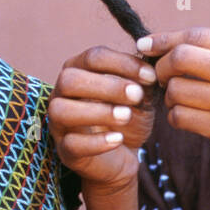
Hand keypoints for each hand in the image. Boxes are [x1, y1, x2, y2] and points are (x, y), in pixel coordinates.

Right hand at [50, 45, 156, 195]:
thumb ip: (142, 80)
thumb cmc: (128, 115)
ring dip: (97, 111)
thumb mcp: (140, 95)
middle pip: (69, 80)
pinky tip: (118, 139)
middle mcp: (61, 93)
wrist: (126, 152)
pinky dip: (96, 142)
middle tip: (136, 95)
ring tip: (126, 115)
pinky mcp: (66, 151)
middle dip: (106, 86)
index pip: (92, 57)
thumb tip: (150, 68)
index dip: (122, 63)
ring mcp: (59, 123)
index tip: (150, 76)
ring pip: (62, 110)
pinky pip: (71, 144)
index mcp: (78, 70)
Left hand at [140, 26, 209, 181]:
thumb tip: (179, 42)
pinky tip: (188, 117)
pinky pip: (181, 117)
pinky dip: (176, 116)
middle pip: (181, 57)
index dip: (164, 39)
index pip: (196, 35)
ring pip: (177, 89)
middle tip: (161, 75)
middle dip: (161, 66)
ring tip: (180, 99)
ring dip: (169, 95)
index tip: (146, 44)